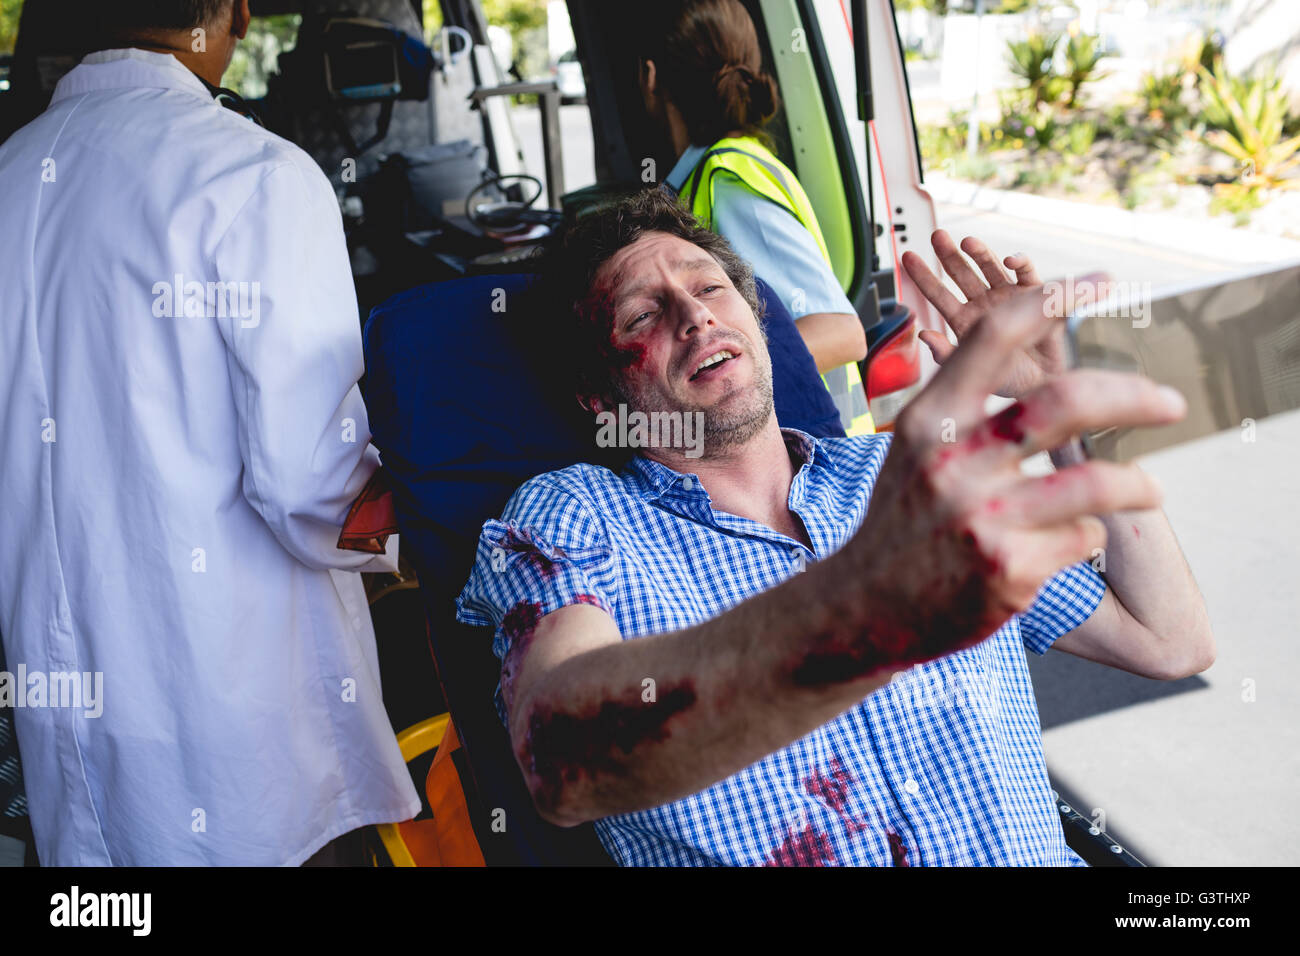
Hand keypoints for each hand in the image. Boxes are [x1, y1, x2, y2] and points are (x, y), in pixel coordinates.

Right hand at [835, 282, 1185, 671]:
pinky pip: (1084, 536)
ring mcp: (982, 518)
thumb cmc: (904, 519)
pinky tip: (1064, 545)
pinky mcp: (1009, 570)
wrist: (863, 607)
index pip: (993, 335)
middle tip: (1171, 403)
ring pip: (1098, 482)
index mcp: (928, 420)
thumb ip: (965, 400)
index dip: (1051, 298)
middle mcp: (953, 461)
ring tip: (1149, 490)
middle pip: (1066, 401)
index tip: (1099, 282)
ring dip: (1138, 484)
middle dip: (1134, 396)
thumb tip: (1030, 337)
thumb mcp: (914, 447)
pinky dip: (1086, 535)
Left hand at [902, 230, 1069, 398]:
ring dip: (980, 253)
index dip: (924, 276)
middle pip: (962, 273)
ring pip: (990, 267)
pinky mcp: (1034, 295)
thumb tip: (924, 335)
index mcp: (964, 319)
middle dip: (949, 255)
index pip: (939, 294)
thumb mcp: (970, 366)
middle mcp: (984, 303)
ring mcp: (1007, 295)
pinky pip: (1026, 274)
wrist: (1041, 384)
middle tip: (937, 237)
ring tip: (968, 243)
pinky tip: (1010, 260)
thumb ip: (945, 352)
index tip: (908, 257)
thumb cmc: (1006, 378)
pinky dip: (1019, 264)